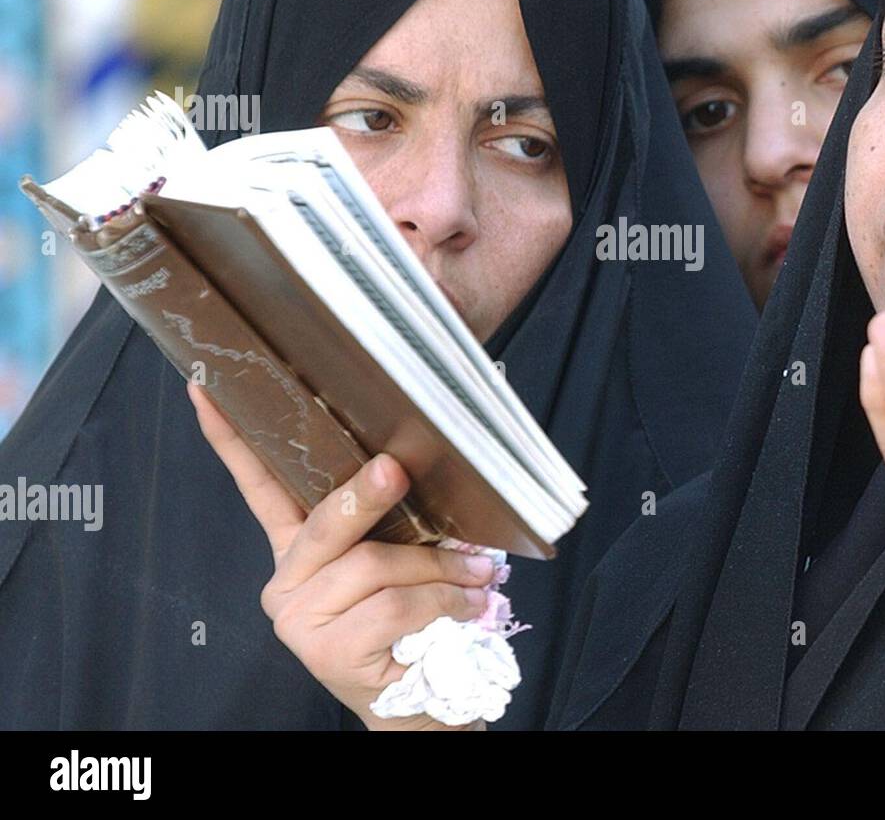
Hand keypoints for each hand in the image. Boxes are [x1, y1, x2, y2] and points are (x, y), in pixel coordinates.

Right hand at [188, 381, 493, 730]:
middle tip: (396, 470)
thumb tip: (412, 469)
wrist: (413, 697)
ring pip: (374, 564)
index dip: (233, 439)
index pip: (260, 487)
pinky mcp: (326, 649)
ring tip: (475, 574)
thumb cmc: (408, 621)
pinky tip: (466, 603)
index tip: (207, 388)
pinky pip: (395, 604)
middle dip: (368, 494)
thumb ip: (389, 521)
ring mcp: (301, 617)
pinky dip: (441, 599)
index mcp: (298, 547)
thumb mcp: (397, 560)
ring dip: (437, 567)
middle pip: (327, 522)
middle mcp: (288, 580)